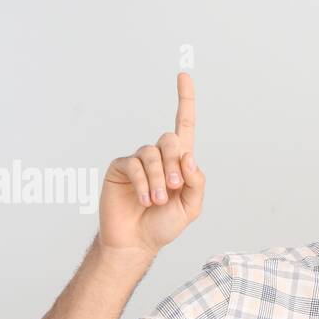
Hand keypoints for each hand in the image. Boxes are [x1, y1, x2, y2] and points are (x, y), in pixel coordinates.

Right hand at [97, 72, 204, 255]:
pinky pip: (134, 165)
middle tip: (174, 188)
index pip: (184, 126)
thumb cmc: (164, 225)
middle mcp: (159, 157)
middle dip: (175, 164)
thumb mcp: (191, 207)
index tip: (183, 75)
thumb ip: (197, 182)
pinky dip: (142, 183)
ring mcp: (138, 161)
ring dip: (158, 179)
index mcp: (180, 163)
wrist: (136, 242)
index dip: (185, 100)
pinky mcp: (120, 167)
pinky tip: (143, 199)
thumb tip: (190, 158)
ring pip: (152, 154)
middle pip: (171, 140)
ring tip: (156, 201)